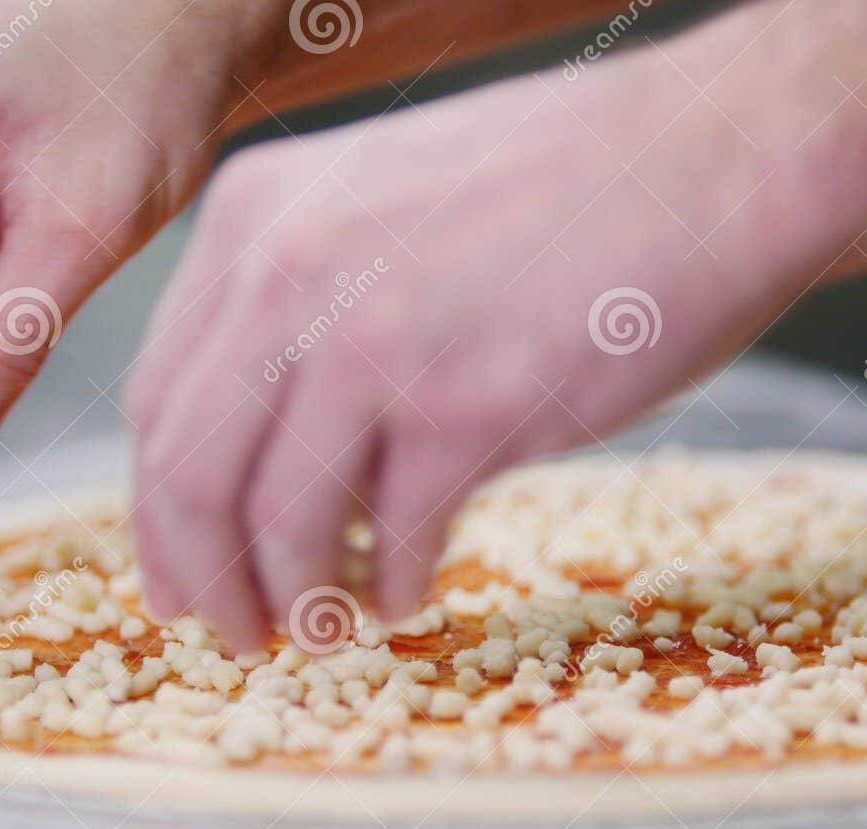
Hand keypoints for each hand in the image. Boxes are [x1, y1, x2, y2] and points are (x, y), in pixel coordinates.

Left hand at [128, 27, 866, 649]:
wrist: (708, 158)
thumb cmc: (561, 186)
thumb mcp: (379, 205)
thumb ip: (301, 309)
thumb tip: (268, 452)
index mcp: (253, 222)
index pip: (158, 402)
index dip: (160, 516)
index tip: (184, 576)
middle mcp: (289, 278)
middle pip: (192, 477)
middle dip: (204, 581)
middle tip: (240, 632)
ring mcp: (375, 344)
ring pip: (282, 524)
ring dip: (300, 600)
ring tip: (332, 625)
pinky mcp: (467, 410)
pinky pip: (397, 539)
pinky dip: (395, 586)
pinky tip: (412, 590)